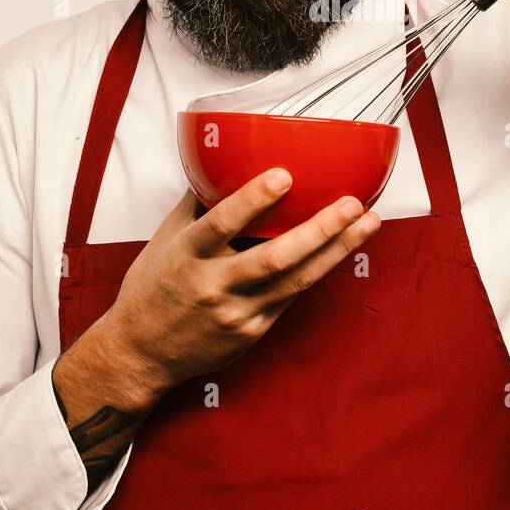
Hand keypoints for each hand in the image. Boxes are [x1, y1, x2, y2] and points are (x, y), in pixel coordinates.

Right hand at [103, 169, 380, 395]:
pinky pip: (291, 296)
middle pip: (273, 258)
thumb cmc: (152, 287)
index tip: (284, 174)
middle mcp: (213, 285)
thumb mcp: (165, 238)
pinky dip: (319, 270)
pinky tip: (344, 248)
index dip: (252, 200)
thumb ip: (197, 201)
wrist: (142, 353)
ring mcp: (237, 312)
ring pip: (296, 280)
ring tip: (368, 222)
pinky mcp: (253, 331)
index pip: (221, 224)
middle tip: (352, 203)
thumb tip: (222, 156)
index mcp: (188, 255)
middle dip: (318, 230)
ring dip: (337, 250)